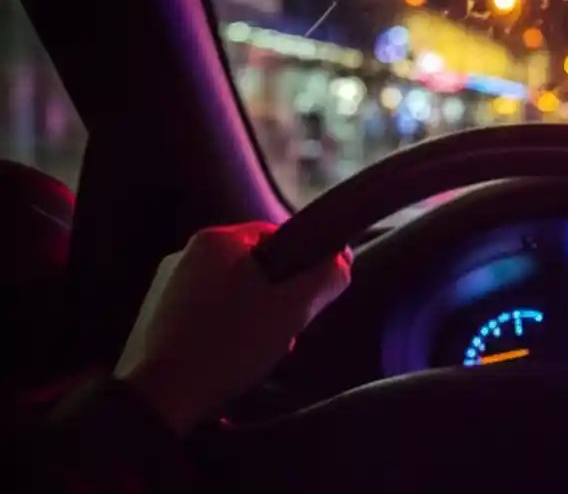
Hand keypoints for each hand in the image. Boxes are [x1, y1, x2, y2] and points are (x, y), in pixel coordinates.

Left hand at [114, 222, 350, 433]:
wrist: (166, 395)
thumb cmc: (232, 342)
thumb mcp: (293, 309)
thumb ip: (326, 278)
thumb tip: (342, 260)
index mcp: (217, 239)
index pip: (278, 237)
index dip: (302, 268)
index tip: (306, 301)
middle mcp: (187, 254)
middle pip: (255, 267)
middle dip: (276, 297)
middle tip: (285, 330)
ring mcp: (168, 286)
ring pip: (233, 293)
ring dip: (253, 316)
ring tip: (258, 348)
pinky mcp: (160, 317)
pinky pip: (209, 313)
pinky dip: (227, 330)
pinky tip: (232, 356)